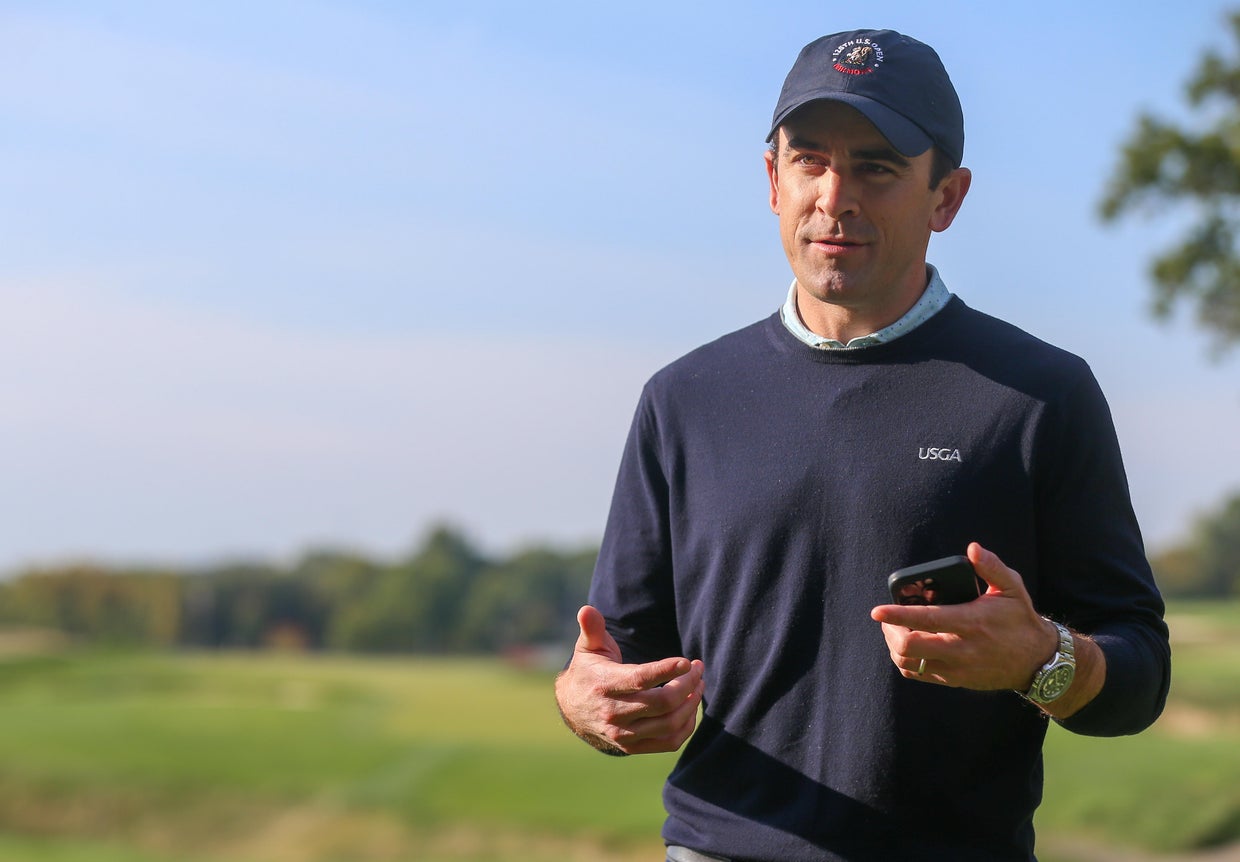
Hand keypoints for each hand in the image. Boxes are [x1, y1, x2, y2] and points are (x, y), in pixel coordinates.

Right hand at [554, 605, 704, 754]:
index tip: (687, 662)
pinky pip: (669, 742)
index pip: (641, 679)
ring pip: (670, 724)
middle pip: (663, 702)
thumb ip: (592, 628)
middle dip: (688, 683)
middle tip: (698, 668)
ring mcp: (623, 734)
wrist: (572, 709)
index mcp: (605, 685)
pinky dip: (686, 726)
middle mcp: (614, 713)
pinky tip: (690, 706)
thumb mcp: (587, 648)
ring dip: (691, 703)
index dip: (667, 670)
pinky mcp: (631, 747)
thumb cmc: (588, 671)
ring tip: (699, 684)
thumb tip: (587, 609)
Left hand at [870, 542, 1057, 690]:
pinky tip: (909, 646)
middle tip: (888, 619)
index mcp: (972, 622)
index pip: (926, 619)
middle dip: (891, 632)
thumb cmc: (1020, 618)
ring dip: (895, 647)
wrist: (1037, 661)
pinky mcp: (956, 680)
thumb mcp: (1012, 588)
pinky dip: (907, 660)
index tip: (877, 611)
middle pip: (910, 648)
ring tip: (895, 631)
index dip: (898, 616)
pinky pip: (920, 674)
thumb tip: (971, 548)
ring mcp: (957, 669)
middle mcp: (962, 649)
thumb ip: (992, 567)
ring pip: (910, 664)